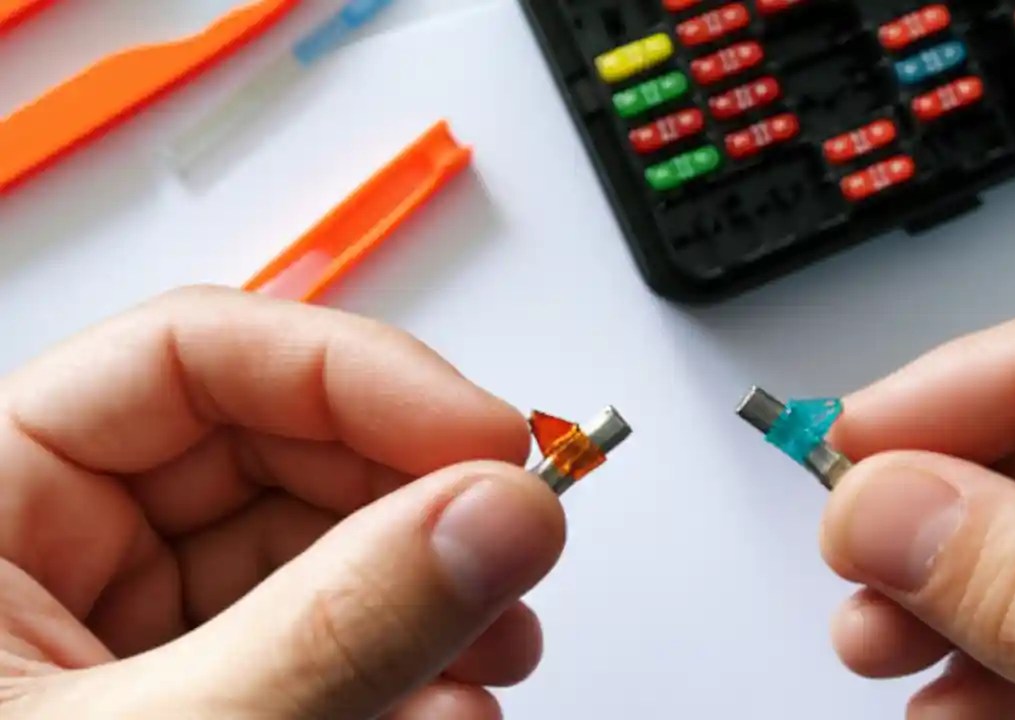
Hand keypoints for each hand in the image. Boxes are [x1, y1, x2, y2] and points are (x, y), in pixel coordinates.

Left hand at [0, 286, 564, 718]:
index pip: (189, 356)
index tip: (482, 437)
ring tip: (498, 643)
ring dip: (432, 592)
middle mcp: (58, 549)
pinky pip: (316, 644)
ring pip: (316, 552)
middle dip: (418, 500)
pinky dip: (402, 666)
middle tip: (510, 540)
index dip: (356, 374)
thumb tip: (489, 519)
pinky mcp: (188, 696)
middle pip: (279, 449)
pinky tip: (448, 703)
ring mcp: (125, 630)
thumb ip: (325, 631)